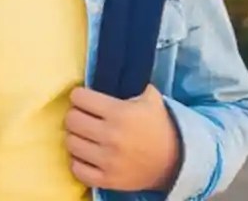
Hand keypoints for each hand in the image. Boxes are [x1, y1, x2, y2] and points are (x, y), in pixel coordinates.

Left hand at [64, 84, 180, 191]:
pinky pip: (77, 169)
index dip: (80, 96)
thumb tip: (117, 68)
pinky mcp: (107, 179)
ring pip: (71, 143)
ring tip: (85, 137)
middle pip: (71, 120)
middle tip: (83, 118)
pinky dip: (78, 162)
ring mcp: (108, 160)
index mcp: (119, 113)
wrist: (176, 162)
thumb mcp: (151, 99)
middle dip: (75, 116)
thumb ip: (132, 83)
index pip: (79, 98)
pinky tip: (86, 156)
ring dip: (76, 138)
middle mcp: (111, 136)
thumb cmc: (159, 127)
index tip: (84, 99)